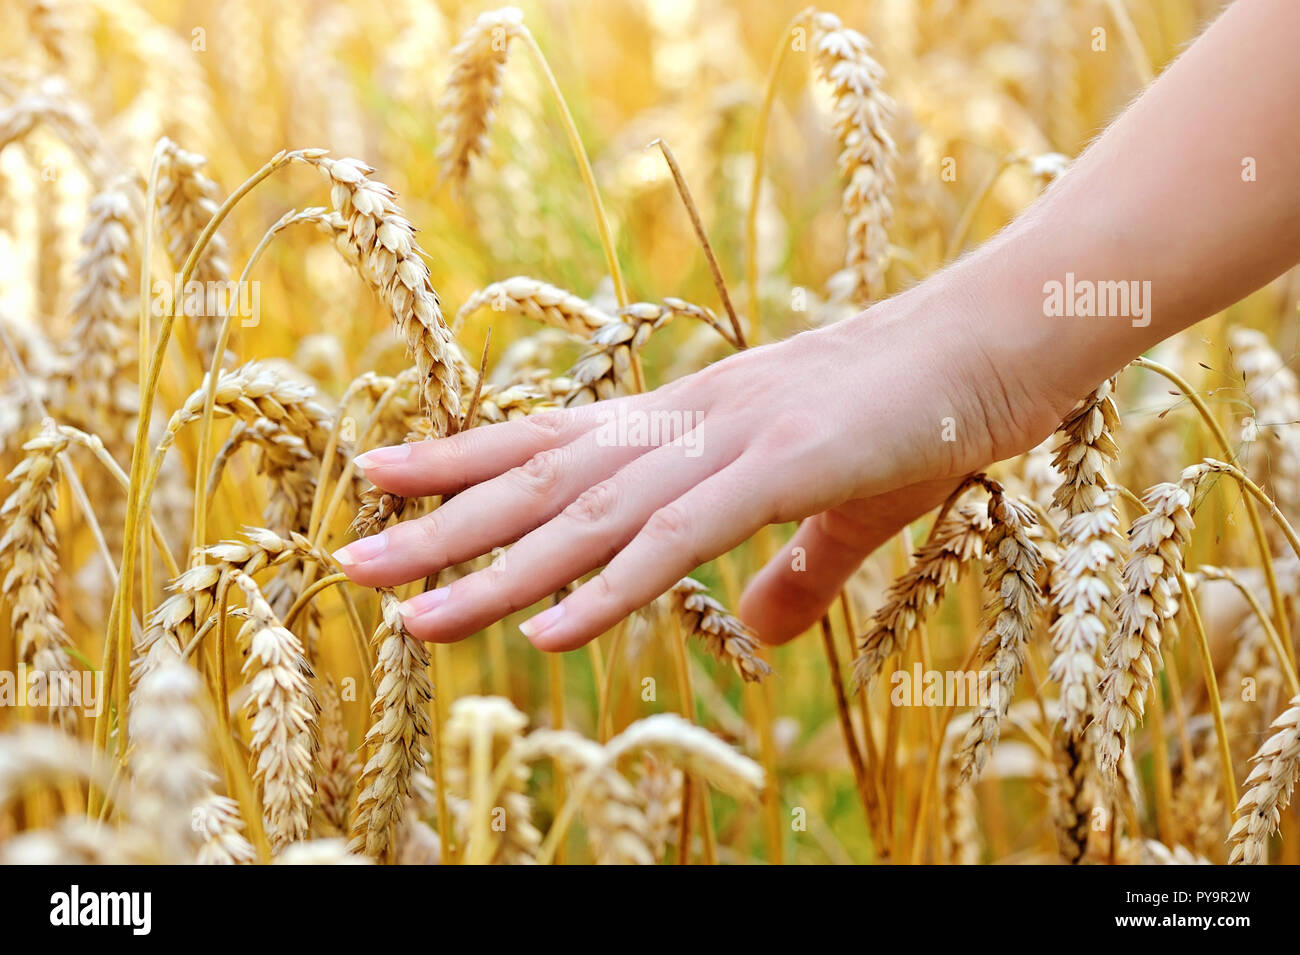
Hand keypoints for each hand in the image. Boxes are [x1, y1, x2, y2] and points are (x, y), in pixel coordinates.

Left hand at [331, 287, 1063, 649]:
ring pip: (591, 517)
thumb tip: (760, 633)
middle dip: (445, 527)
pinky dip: (610, 589)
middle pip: (545, 482)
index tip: (384, 477)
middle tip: (352, 561)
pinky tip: (548, 634)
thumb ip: (792, 574)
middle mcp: (687, 426)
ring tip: (413, 616)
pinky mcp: (782, 469)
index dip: (465, 460)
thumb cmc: (917, 416)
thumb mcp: (841, 508)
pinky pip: (679, 541)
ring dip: (498, 571)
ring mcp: (729, 443)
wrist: (996, 341)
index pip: (555, 442)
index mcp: (690, 424)